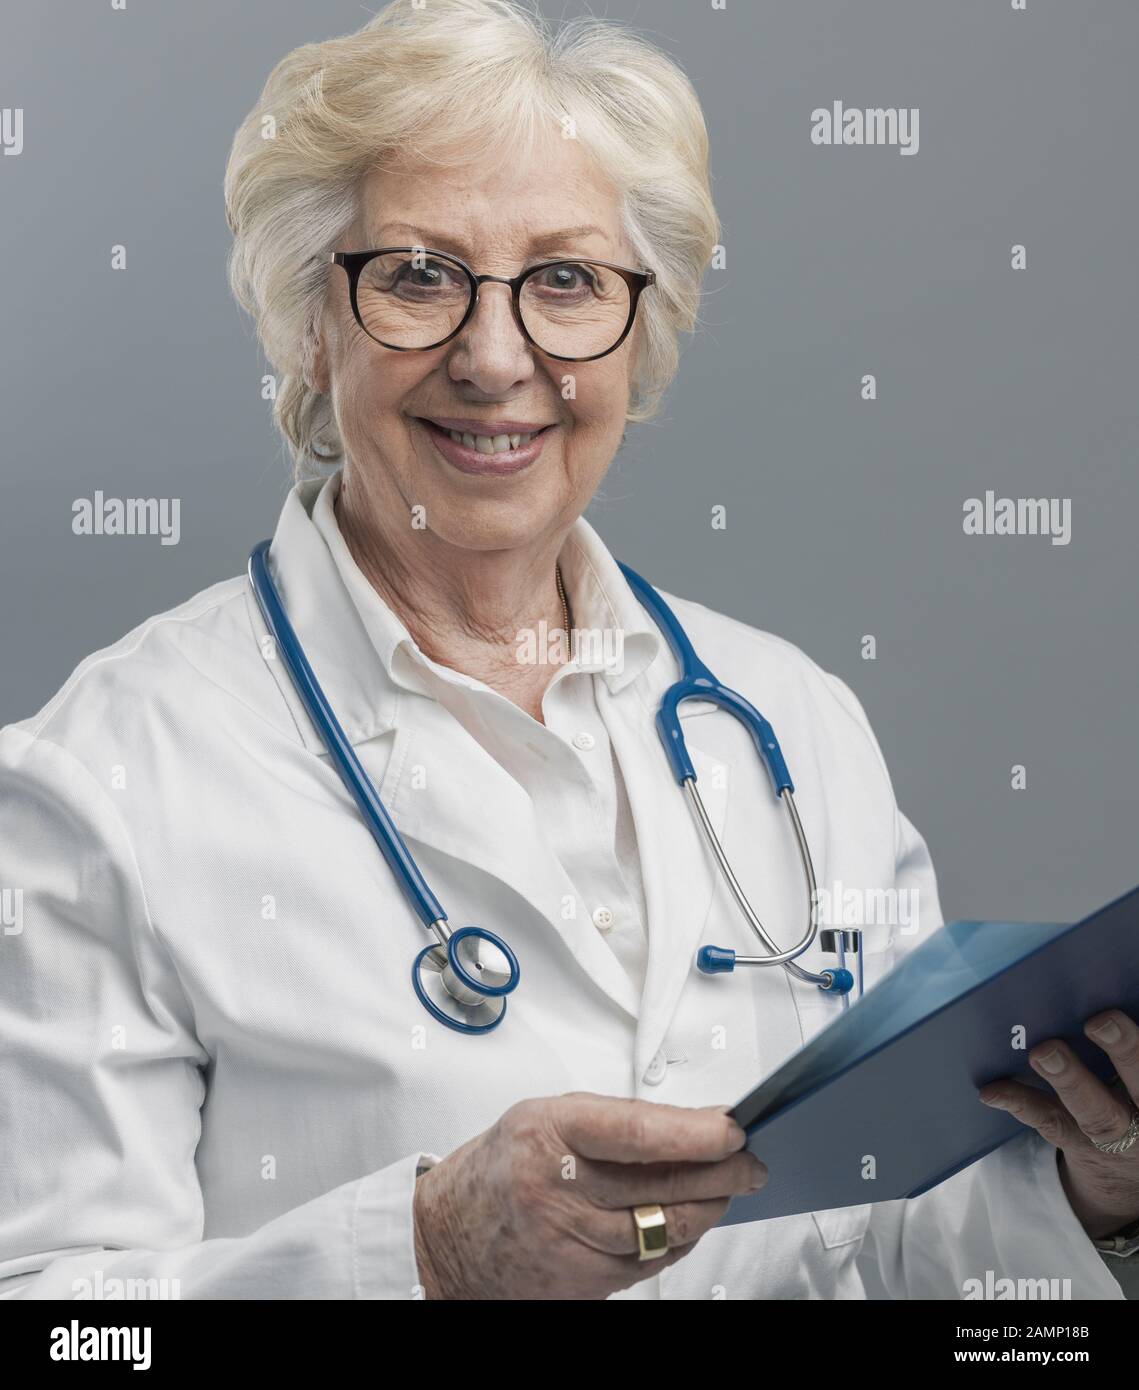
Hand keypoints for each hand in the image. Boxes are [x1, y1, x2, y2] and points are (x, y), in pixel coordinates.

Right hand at [412, 1092, 765, 1298]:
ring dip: (709, 1207)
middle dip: (721, 1172)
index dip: (693, 1132)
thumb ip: (614, 1120)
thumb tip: (691, 1124)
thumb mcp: (546, 1118)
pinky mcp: (585, 1283)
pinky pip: (651, 1262)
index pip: (636, 1132)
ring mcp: (573, 1243)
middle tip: (751, 1161)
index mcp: (550, 1133)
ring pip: (666, 1228)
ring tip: (729, 1187)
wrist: (449, 1238)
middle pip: (662, 1186)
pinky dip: (679, 1238)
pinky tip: (690, 1219)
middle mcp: (560, 1190)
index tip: (732, 1128)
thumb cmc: (501, 1167)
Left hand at [979, 1009, 1138, 1239]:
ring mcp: (1109, 1131)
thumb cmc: (1128, 1091)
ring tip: (1044, 1052)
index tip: (1123, 1010)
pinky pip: (1047, 1121)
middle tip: (1100, 1021)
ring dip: (1070, 1079)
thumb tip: (1104, 985)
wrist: (1124, 1164)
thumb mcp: (1134, 1077)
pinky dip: (1018, 1103)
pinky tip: (992, 1090)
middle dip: (1126, 1052)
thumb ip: (1125, 1049)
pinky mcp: (1073, 1139)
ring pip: (1095, 1111)